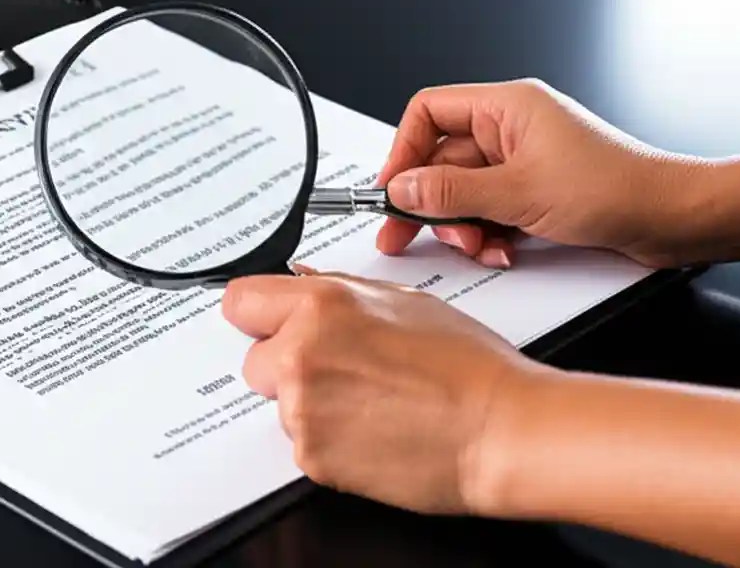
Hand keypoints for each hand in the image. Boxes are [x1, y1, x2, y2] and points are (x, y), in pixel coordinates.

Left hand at [220, 267, 552, 515]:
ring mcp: (302, 410)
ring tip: (371, 402)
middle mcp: (300, 354)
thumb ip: (339, 291)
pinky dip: (328, 440)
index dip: (259, 315)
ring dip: (310, 404)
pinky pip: (302, 442)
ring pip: (279, 404)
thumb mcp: (404, 301)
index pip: (239, 302)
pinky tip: (373, 429)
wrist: (500, 431)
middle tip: (342, 370)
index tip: (270, 324)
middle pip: (254, 359)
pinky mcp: (312, 457)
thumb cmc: (467, 366)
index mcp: (320, 305)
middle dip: (286, 364)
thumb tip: (300, 282)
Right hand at [376, 78, 707, 268]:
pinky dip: (488, 234)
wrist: (674, 218)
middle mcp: (512, 129)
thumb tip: (401, 189)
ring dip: (462, 225)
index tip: (393, 191)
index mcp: (507, 107)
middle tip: (405, 236)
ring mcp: (523, 161)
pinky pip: (490, 210)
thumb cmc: (615, 189)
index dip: (403, 151)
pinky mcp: (535, 191)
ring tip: (478, 247)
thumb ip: (451, 192)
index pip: (429, 112)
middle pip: (442, 160)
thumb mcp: (518, 193)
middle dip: (431, 203)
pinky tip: (502, 251)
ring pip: (464, 192)